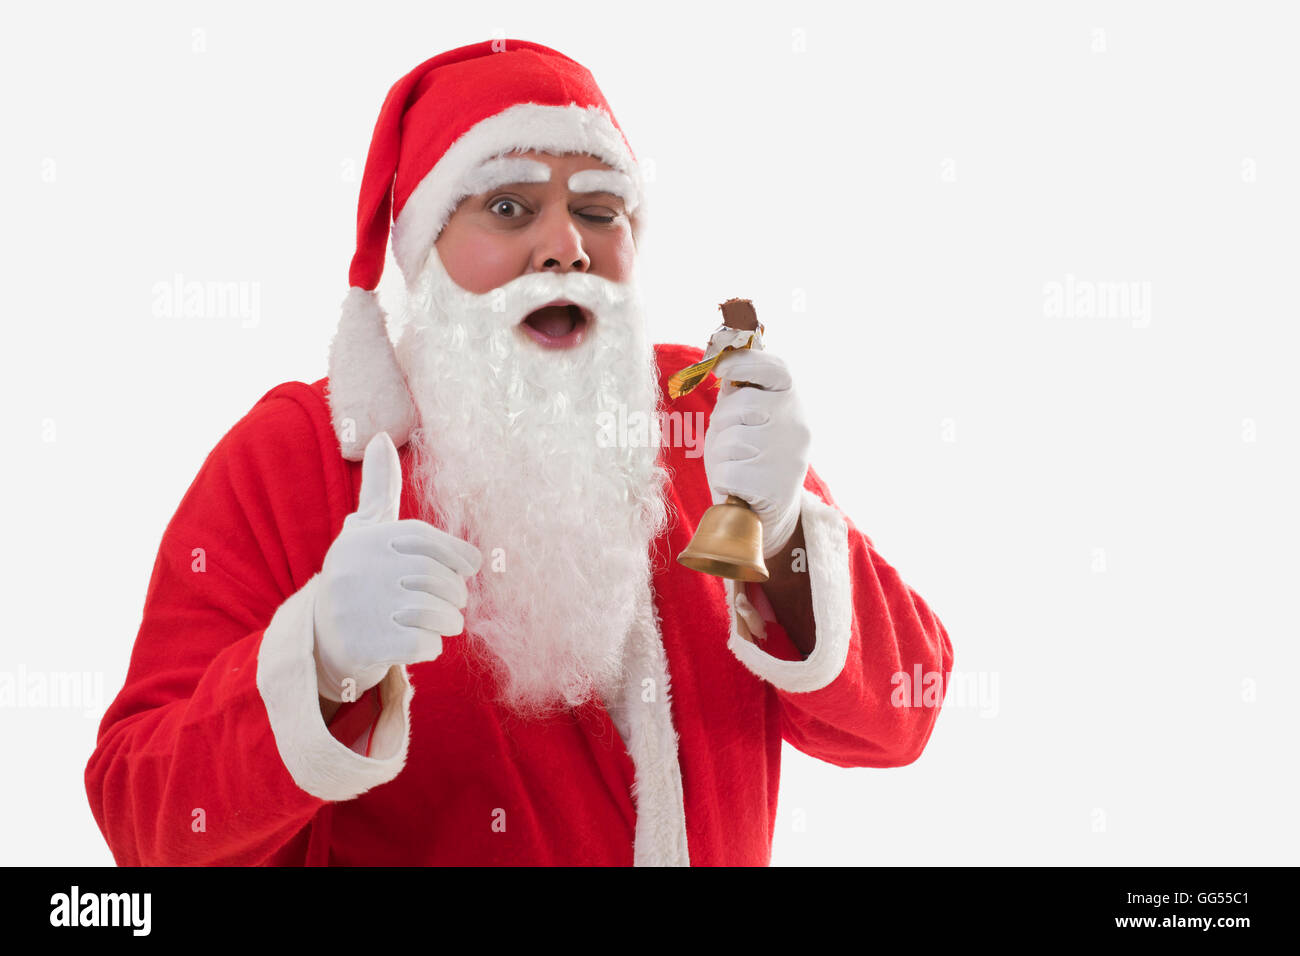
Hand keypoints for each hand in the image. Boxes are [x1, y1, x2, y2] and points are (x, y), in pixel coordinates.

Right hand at [312, 431, 482, 702]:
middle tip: (455, 602)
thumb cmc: (357, 575)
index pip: (425, 540)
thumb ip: (378, 489)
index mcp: (365, 540)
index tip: (471, 567)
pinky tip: (421, 643)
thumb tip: (378, 436)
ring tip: (446, 622)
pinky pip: (423, 644)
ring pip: (434, 613)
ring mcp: (359, 608)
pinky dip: (432, 646)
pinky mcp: (365, 644)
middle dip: (455, 593)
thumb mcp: (363, 531)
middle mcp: (358, 570)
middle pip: (434, 579)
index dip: (456, 553)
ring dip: (449, 621)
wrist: (320, 637)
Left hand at [704, 351, 811, 557]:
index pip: (775, 369)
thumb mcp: (747, 415)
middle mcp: (797, 425)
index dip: (743, 362)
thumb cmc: (749, 453)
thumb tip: (720, 354)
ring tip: (738, 463)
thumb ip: (739, 388)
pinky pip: (727, 472)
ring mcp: (788, 457)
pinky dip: (723, 479)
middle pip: (741, 406)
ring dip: (722, 454)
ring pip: (731, 441)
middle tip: (730, 437)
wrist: (768, 509)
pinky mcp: (774, 487)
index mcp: (792, 401)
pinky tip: (738, 484)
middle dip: (724, 421)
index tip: (719, 369)